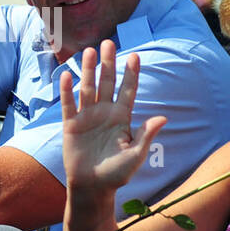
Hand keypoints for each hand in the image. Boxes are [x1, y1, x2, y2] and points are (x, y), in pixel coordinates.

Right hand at [60, 40, 166, 194]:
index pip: (128, 91)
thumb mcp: (135, 156)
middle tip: (109, 42)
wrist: (92, 188)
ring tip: (90, 51)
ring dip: (88, 70)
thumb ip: (146, 135)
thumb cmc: (116, 175)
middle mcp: (104, 113)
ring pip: (88, 88)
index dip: (131, 74)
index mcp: (121, 118)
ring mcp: (87, 118)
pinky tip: (67, 75)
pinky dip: (67, 90)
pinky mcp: (71, 126)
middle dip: (108, 63)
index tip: (135, 56)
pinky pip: (69, 105)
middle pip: (107, 83)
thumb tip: (163, 118)